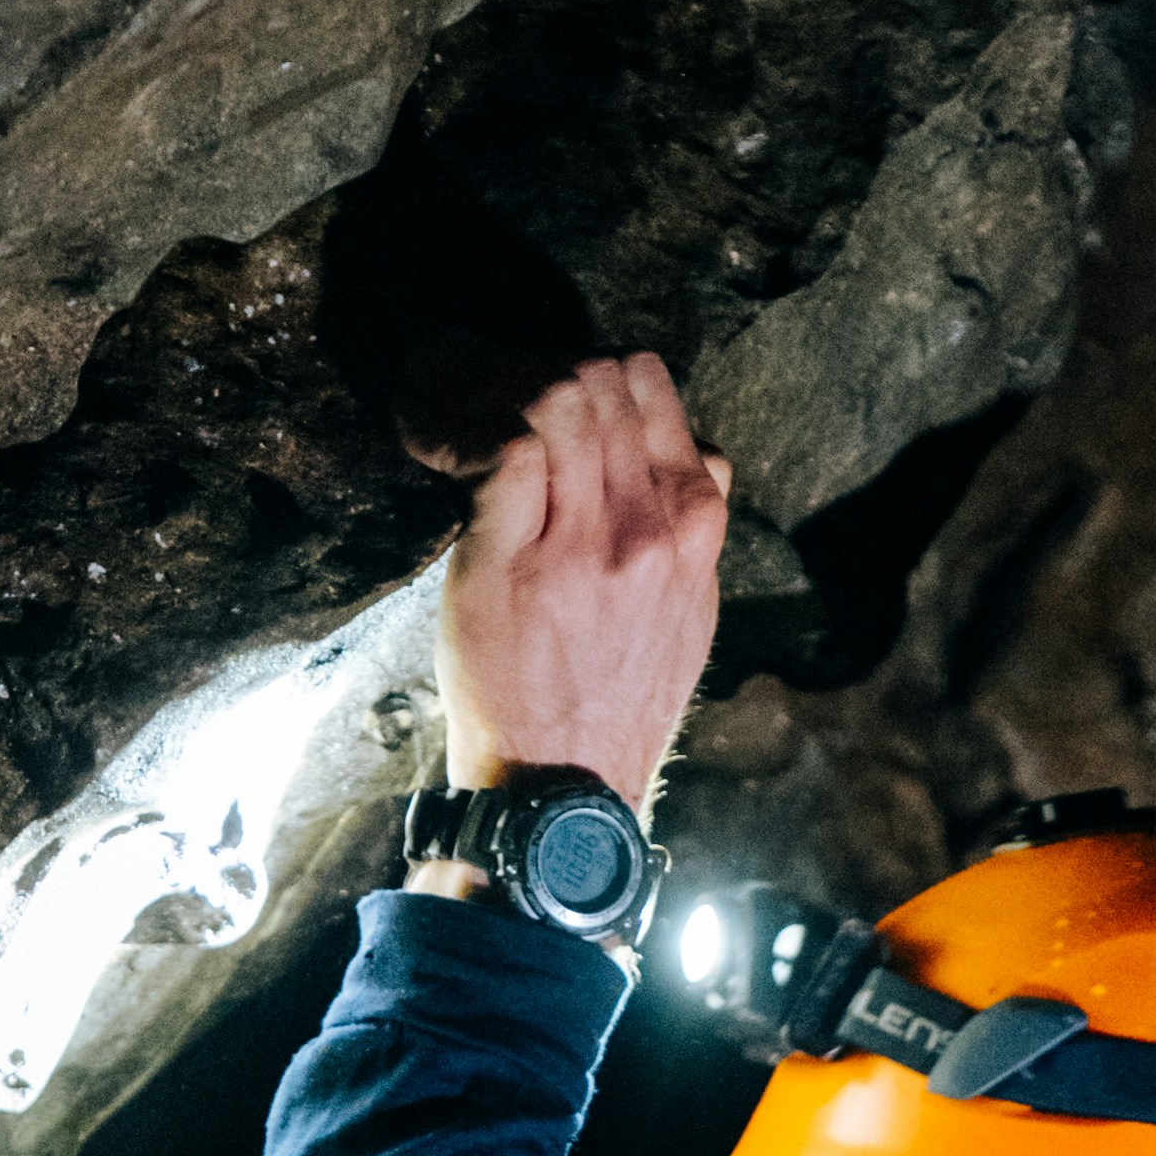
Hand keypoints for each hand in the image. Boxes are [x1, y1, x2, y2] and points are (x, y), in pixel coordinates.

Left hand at [425, 352, 732, 843]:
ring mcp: (577, 546)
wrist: (569, 781)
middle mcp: (644, 526)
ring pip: (550, 402)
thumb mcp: (693, 610)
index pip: (648, 386)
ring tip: (475, 421)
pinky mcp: (507, 566)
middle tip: (503, 400)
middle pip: (595, 381)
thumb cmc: (624, 695)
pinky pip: (498, 456)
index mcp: (691, 525)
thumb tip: (702, 457)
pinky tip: (454, 462)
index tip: (565, 398)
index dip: (598, 375)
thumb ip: (694, 528)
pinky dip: (469, 440)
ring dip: (503, 398)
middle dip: (543, 374)